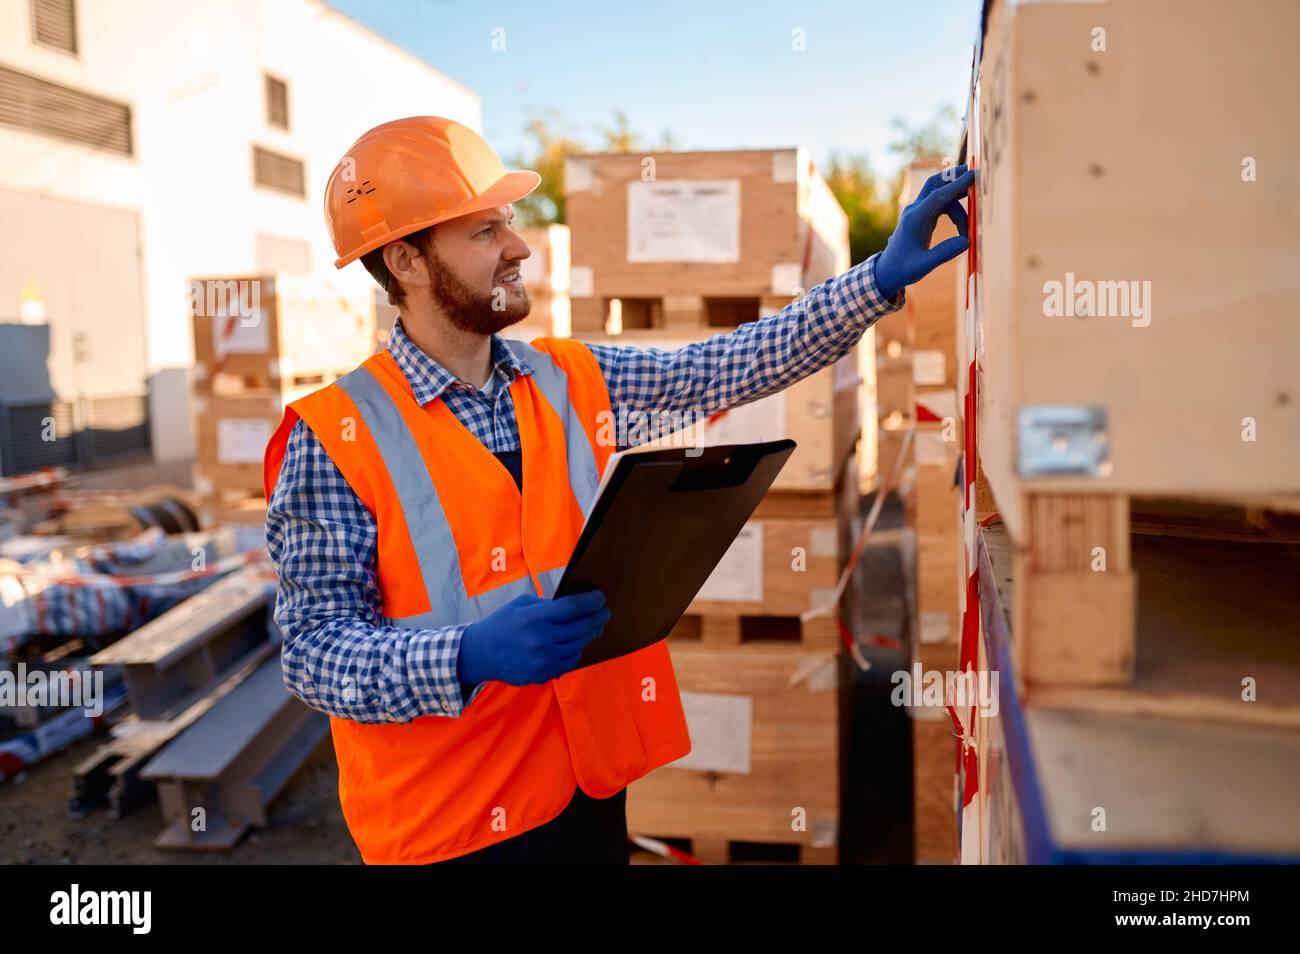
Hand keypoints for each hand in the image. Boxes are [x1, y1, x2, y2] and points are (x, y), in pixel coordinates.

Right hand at [457, 590, 610, 685]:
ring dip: (590, 634)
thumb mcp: (522, 605)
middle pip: (581, 627)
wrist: (481, 654)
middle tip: (605, 612)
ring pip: (578, 646)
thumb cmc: (502, 624)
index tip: (600, 597)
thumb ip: (548, 605)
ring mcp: (543, 660)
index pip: (572, 607)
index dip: (591, 601)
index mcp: (534, 617)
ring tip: (595, 627)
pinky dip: (577, 651)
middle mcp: (540, 639)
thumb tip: (575, 605)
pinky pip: (570, 662)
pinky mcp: (543, 674)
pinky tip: (579, 643)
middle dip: (597, 617)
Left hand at [875, 165, 975, 299]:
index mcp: (914, 219)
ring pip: (940, 196)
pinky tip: (961, 222)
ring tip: (969, 226)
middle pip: (935, 185)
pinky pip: (939, 205)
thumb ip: (944, 253)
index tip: (973, 175)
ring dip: (957, 205)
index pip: (938, 195)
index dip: (956, 184)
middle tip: (973, 172)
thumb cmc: (903, 270)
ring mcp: (916, 212)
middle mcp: (914, 211)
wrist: (887, 272)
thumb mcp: (923, 265)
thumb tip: (966, 241)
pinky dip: (952, 210)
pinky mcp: (921, 217)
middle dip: (953, 177)